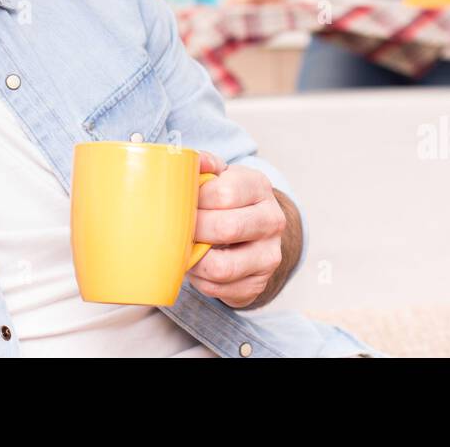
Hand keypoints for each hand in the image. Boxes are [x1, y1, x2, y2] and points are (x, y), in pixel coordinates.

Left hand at [185, 151, 287, 307]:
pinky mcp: (258, 284)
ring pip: (221, 267)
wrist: (255, 232)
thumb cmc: (229, 200)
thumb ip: (205, 165)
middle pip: (225, 229)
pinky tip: (197, 266)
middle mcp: (272, 221)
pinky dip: (199, 280)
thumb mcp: (221, 177)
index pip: (224, 194)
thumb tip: (190, 159)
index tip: (180, 202)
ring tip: (185, 249)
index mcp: (259, 187)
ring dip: (194, 261)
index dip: (195, 200)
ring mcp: (269, 256)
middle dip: (193, 230)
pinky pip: (218, 289)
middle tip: (177, 229)